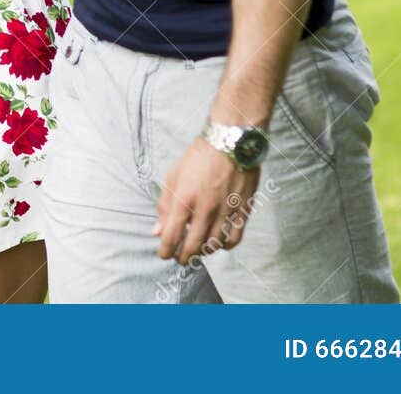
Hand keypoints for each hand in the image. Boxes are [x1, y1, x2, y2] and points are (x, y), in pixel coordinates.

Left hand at [154, 138, 259, 265]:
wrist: (229, 142)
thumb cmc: (197, 157)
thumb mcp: (173, 176)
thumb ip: (164, 206)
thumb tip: (157, 231)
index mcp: (184, 199)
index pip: (171, 236)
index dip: (166, 251)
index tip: (164, 255)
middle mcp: (205, 208)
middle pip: (193, 246)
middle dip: (183, 257)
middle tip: (181, 258)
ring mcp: (225, 210)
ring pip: (214, 245)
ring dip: (203, 252)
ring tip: (198, 249)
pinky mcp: (242, 210)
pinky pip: (234, 238)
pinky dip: (225, 246)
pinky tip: (219, 243)